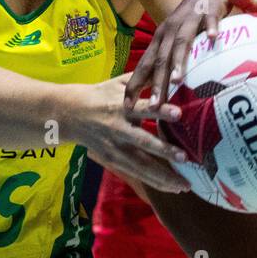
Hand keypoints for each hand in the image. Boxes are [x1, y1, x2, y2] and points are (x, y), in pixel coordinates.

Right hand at [83, 77, 190, 193]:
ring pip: (140, 165)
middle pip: (143, 142)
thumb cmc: (102, 94)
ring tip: (184, 185)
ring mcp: (114, 148)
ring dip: (163, 176)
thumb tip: (172, 70)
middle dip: (165, 151)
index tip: (179, 113)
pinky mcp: (112, 160)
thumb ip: (145, 80)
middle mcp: (118, 129)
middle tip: (186, 158)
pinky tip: (171, 187)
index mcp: (122, 106)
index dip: (161, 111)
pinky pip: (136, 173)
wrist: (71, 113)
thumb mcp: (121, 82)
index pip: (144, 108)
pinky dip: (154, 182)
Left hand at [124, 0, 230, 111]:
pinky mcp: (208, 12)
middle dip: (156, 83)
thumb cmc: (190, 20)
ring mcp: (188, 21)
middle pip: (160, 59)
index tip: (127, 107)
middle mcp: (169, 31)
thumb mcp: (175, 39)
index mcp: (159, 40)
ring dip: (178, 61)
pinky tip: (212, 39)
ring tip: (177, 80)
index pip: (143, 66)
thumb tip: (162, 89)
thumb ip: (168, 60)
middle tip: (154, 106)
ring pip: (181, 43)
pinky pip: (210, 21)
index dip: (134, 86)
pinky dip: (211, 29)